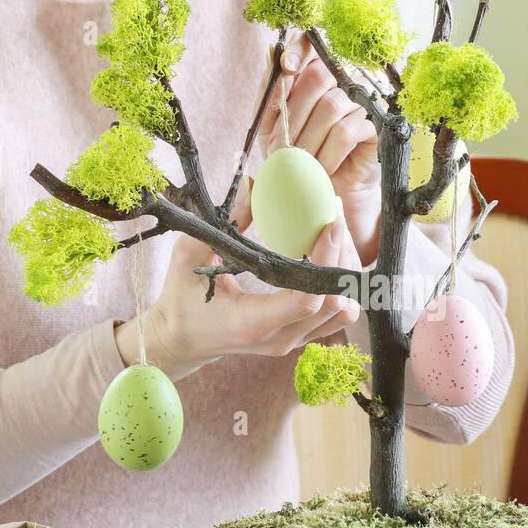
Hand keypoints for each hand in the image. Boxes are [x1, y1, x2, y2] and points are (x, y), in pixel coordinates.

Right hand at [114, 190, 361, 376]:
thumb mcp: (187, 257)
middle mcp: (278, 338)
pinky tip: (328, 255)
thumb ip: (220, 224)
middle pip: (334, 304)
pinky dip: (341, 286)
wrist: (182, 341)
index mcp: (250, 323)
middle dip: (342, 258)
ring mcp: (293, 342)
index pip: (305, 300)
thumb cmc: (182, 299)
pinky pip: (337, 315)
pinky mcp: (300, 337)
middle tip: (335, 215)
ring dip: (345, 273)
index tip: (330, 224)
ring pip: (343, 311)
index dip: (325, 262)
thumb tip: (252, 185)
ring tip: (333, 235)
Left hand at [258, 35, 381, 264]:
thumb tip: (269, 53)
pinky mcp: (375, 125)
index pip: (310, 45)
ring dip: (307, 140)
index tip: (284, 66)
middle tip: (281, 148)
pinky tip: (321, 170)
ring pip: (330, 107)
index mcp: (314, 74)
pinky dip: (327, 154)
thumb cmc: (298, 157)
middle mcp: (341, 81)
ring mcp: (361, 101)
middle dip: (292, 115)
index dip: (298, 51)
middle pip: (317, 77)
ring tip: (299, 165)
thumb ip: (270, 94)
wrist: (326, 193)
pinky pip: (346, 132)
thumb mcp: (272, 128)